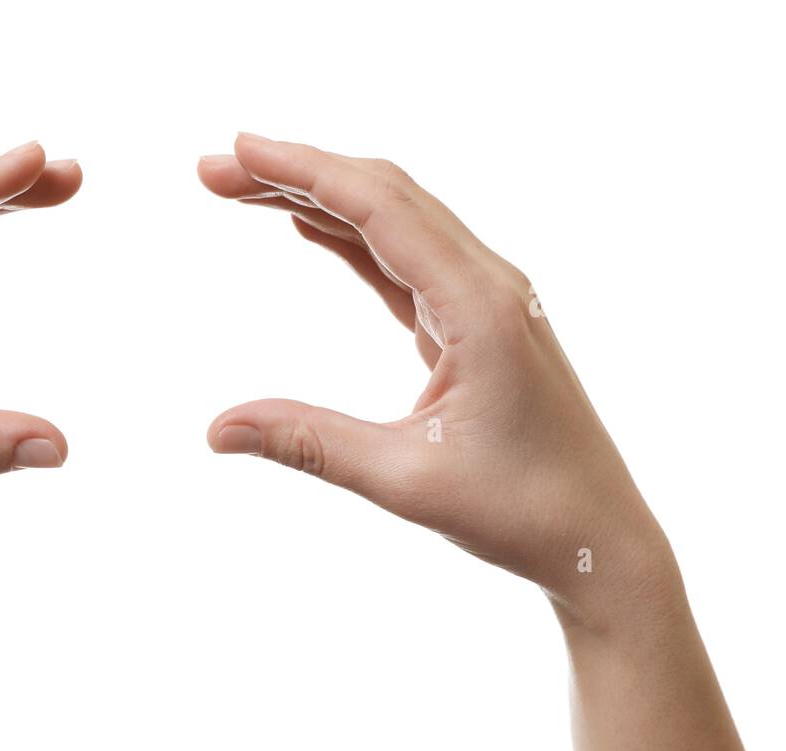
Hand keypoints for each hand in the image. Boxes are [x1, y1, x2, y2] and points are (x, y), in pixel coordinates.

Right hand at [199, 133, 674, 624]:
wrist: (599, 538)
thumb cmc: (521, 512)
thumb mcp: (404, 480)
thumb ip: (308, 444)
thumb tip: (214, 430)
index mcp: (481, 306)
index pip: (381, 209)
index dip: (305, 171)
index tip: (237, 149)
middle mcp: (488, 286)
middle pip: (383, 196)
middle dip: (298, 174)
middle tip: (215, 170)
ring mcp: (484, 300)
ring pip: (393, 222)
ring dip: (320, 200)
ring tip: (244, 190)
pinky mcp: (474, 324)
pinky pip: (404, 261)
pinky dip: (352, 237)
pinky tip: (310, 228)